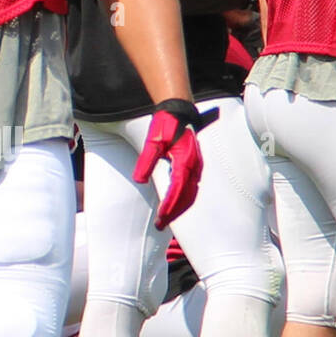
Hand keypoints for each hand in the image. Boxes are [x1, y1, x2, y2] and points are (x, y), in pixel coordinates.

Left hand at [133, 99, 217, 230]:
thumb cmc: (166, 125)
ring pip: (190, 194)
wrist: (178, 111)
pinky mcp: (194, 166)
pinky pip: (191, 188)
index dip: (169, 206)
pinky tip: (172, 205)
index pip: (177, 189)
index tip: (160, 218)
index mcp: (185, 160)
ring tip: (165, 219)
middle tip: (160, 225)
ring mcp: (196, 166)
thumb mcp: (153, 141)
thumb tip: (139, 180)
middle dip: (174, 213)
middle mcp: (194, 166)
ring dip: (179, 209)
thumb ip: (146, 161)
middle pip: (187, 197)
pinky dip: (183, 200)